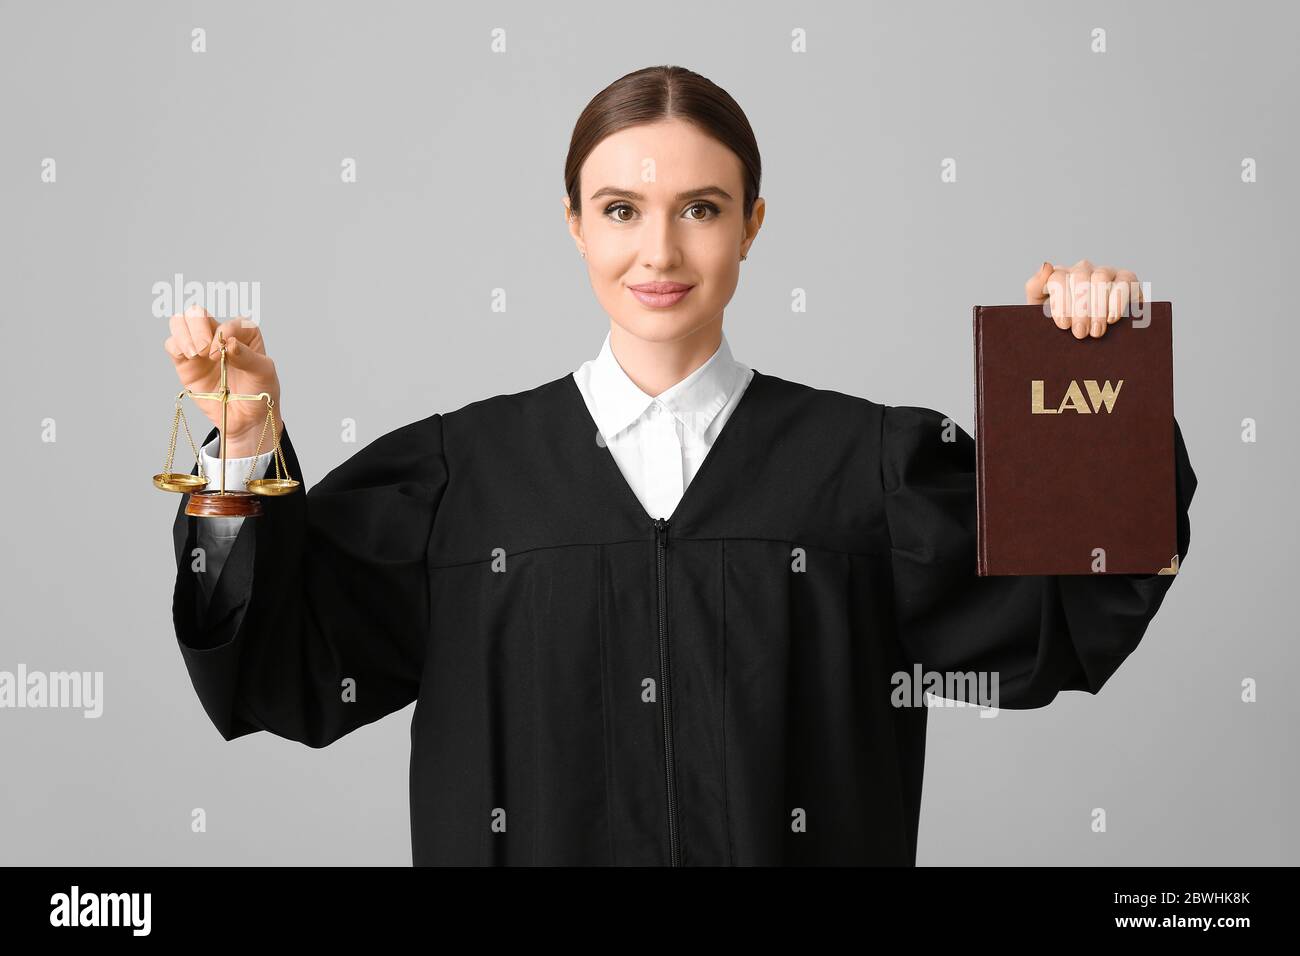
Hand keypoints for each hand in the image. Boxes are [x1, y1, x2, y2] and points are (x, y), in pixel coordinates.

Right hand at [163, 305, 283, 455]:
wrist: (246, 419)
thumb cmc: (260, 393)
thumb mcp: (263, 374)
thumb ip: (248, 357)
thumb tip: (229, 342)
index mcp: (243, 332)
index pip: (229, 322)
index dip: (223, 334)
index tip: (225, 355)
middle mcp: (219, 335)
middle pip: (197, 312)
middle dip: (197, 326)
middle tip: (204, 350)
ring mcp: (200, 347)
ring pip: (179, 322)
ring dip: (184, 334)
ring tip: (195, 354)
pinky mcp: (185, 363)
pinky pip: (171, 344)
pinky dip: (176, 346)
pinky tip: (189, 358)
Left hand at [1024, 259, 1143, 339]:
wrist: (1088, 343)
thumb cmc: (1064, 326)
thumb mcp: (1040, 310)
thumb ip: (1035, 288)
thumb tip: (1046, 265)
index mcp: (1060, 276)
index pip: (1057, 278)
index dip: (1061, 302)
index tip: (1063, 325)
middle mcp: (1083, 270)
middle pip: (1080, 276)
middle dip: (1079, 308)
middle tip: (1080, 333)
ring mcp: (1106, 272)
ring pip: (1101, 277)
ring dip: (1098, 306)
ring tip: (1096, 331)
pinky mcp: (1128, 279)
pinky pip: (1125, 281)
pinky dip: (1118, 300)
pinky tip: (1112, 319)